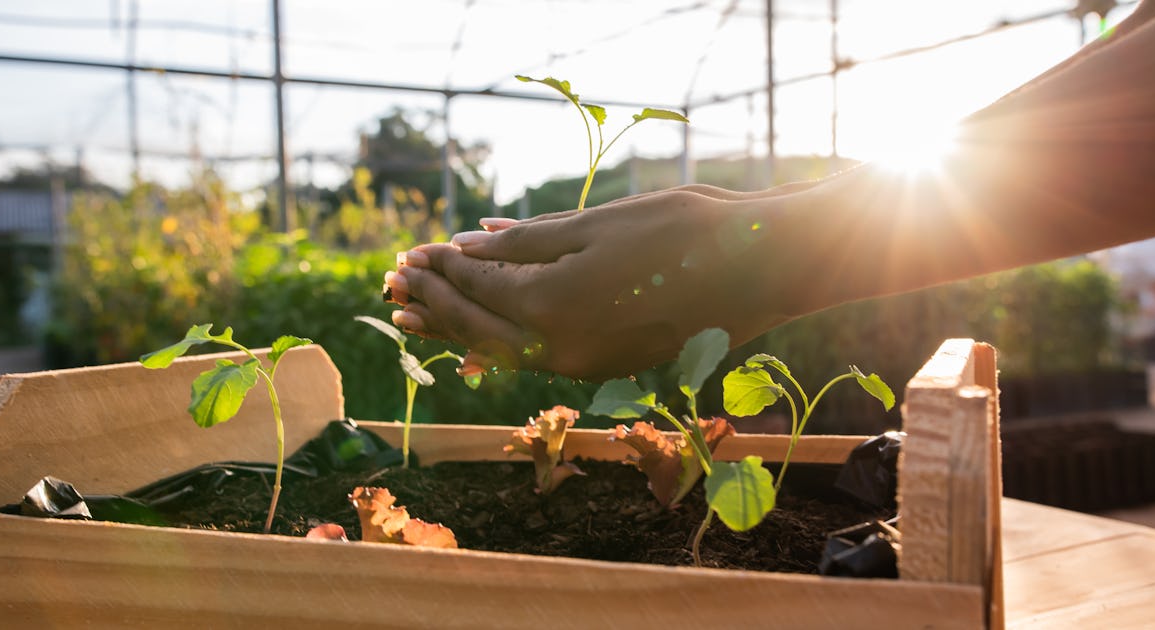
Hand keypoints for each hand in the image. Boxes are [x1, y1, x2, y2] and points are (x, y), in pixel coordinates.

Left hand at [384, 184, 814, 380]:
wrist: (761, 269)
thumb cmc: (683, 231)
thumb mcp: (596, 224)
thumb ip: (527, 241)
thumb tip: (469, 243)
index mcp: (552, 305)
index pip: (477, 286)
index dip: (440, 268)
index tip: (409, 253)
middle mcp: (561, 348)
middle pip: (478, 327)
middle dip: (434, 303)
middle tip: (393, 286)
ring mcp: (587, 365)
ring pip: (504, 349)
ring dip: (459, 328)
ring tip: (416, 315)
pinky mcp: (610, 367)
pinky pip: (537, 358)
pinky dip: (502, 341)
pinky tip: (483, 334)